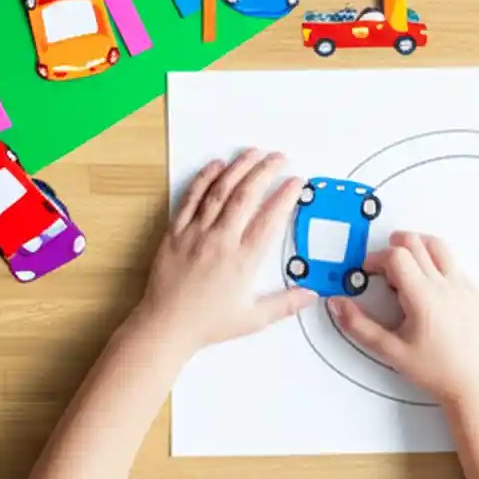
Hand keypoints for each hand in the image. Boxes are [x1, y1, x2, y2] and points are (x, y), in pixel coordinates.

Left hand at [138, 150, 317, 351]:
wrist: (166, 326)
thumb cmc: (208, 324)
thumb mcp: (253, 318)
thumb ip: (285, 304)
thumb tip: (312, 295)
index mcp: (243, 261)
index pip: (270, 219)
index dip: (285, 196)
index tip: (296, 182)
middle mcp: (221, 241)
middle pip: (247, 195)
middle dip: (265, 171)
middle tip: (280, 158)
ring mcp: (196, 234)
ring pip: (220, 191)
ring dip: (238, 168)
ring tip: (253, 152)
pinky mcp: (176, 232)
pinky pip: (191, 198)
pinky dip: (204, 178)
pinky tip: (217, 165)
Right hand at [329, 232, 478, 404]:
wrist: (475, 385)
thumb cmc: (437, 371)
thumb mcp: (391, 351)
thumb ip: (359, 325)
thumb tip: (338, 304)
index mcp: (424, 297)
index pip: (396, 256)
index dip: (376, 258)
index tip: (369, 270)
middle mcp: (446, 285)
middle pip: (417, 243)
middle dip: (395, 246)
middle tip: (384, 264)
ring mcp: (464, 286)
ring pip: (439, 247)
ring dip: (419, 247)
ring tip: (407, 266)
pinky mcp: (476, 293)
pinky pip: (455, 266)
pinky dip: (438, 265)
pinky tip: (430, 288)